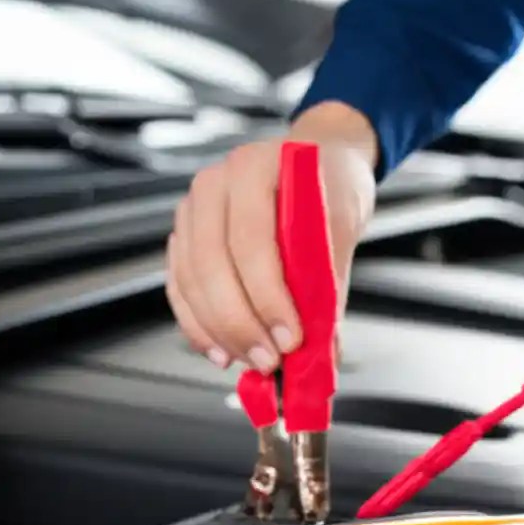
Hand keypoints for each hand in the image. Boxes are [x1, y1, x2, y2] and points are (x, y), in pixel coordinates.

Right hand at [166, 102, 377, 372]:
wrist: (317, 163)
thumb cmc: (330, 185)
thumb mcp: (343, 222)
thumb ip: (329, 282)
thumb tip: (323, 349)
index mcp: (252, 167)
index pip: (251, 239)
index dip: (268, 296)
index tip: (291, 339)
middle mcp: (212, 184)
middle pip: (211, 264)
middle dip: (240, 323)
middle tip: (269, 360)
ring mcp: (191, 210)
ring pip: (191, 281)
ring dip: (219, 331)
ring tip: (252, 361)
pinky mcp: (183, 238)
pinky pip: (180, 289)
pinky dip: (199, 327)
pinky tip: (222, 352)